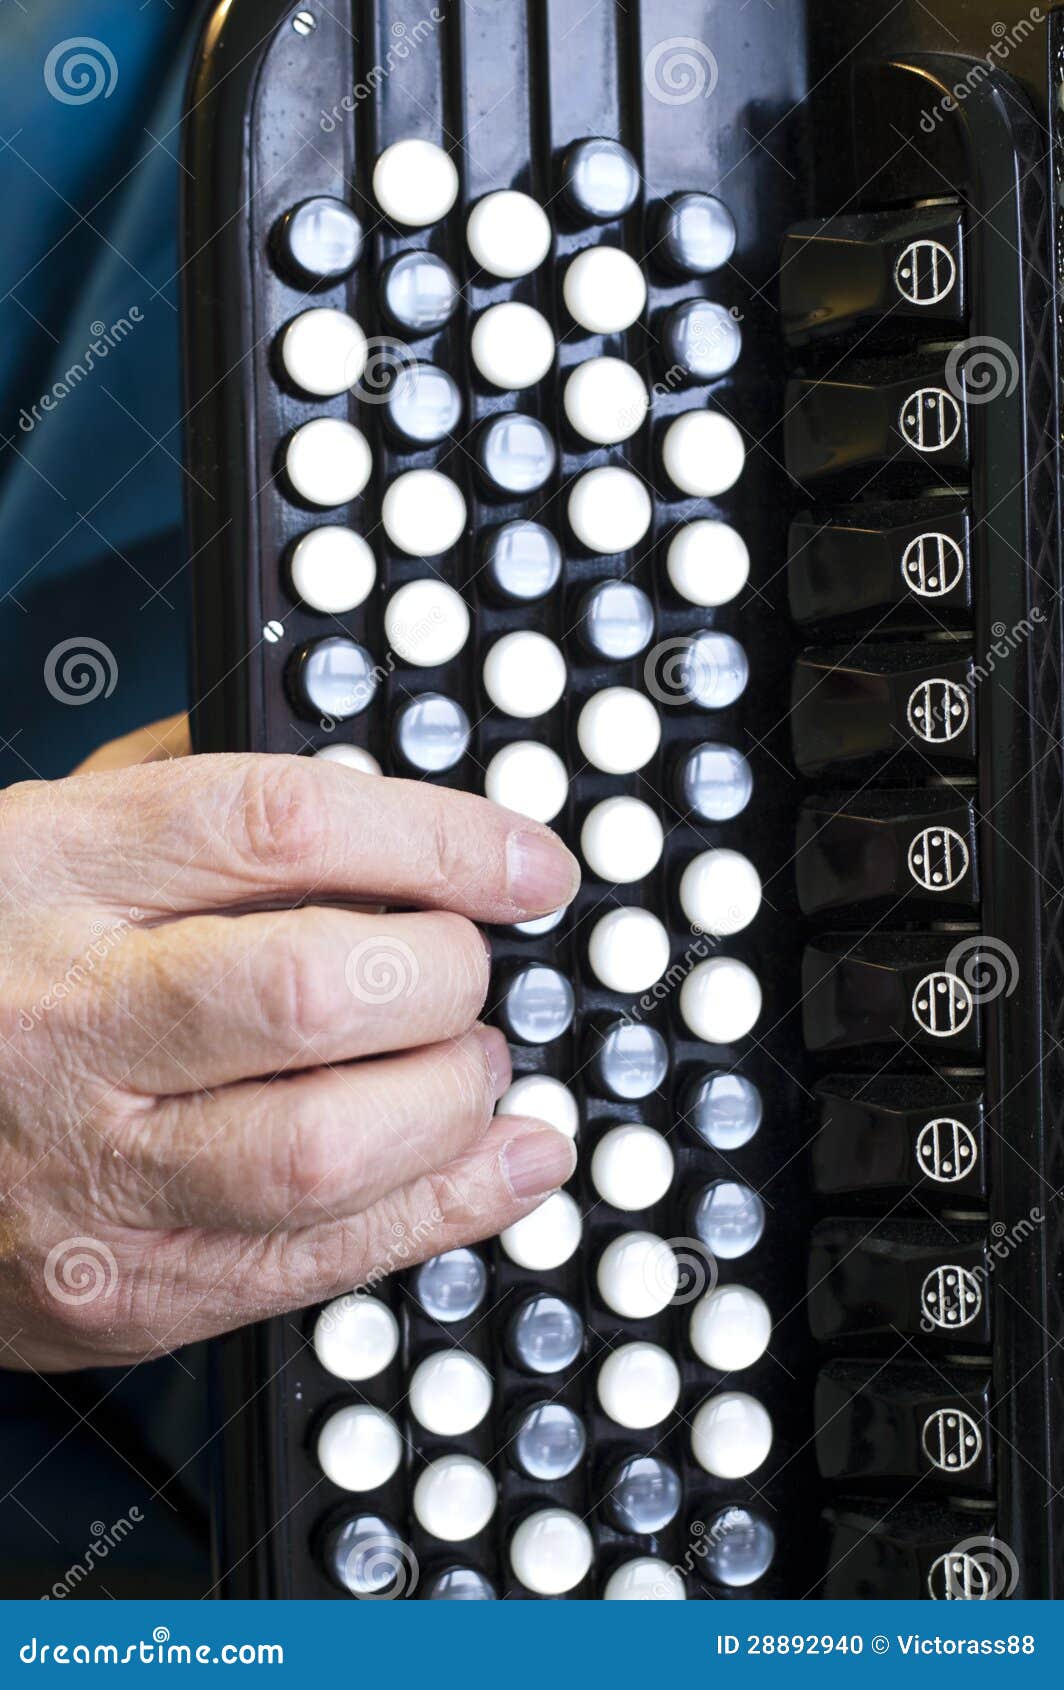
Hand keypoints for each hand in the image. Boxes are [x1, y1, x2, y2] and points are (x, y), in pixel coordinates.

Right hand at [0, 719, 578, 1369]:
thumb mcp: (43, 831)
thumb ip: (186, 788)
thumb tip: (371, 774)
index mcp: (51, 871)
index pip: (283, 827)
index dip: (442, 842)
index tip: (526, 866)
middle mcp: (65, 1017)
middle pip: (313, 990)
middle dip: (444, 978)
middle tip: (466, 973)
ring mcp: (85, 1169)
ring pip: (324, 1148)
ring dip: (449, 1104)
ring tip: (469, 1067)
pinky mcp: (119, 1289)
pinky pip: (313, 1262)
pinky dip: (443, 1210)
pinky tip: (500, 1163)